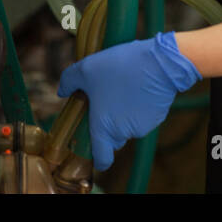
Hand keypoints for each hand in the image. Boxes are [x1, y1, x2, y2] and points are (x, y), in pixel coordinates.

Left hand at [56, 31, 201, 169]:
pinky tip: (137, 88)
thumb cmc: (120, 67)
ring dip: (123, 115)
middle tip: (104, 103)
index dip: (98, 158)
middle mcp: (123, 132)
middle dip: (108, 126)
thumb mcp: (87, 69)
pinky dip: (138, 109)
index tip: (94, 151)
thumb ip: (69, 81)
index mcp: (104, 127)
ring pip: (128, 127)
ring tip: (122, 89)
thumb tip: (62, 92)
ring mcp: (142, 127)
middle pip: (113, 139)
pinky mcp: (157, 118)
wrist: (159, 63)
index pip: (102, 158)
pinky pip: (143, 118)